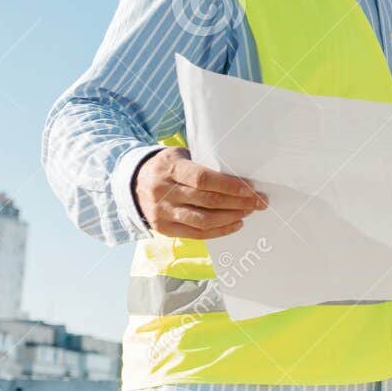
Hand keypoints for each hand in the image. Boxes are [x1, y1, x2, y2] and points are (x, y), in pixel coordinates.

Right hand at [131, 146, 266, 239]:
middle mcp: (164, 191)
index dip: (230, 186)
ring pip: (204, 221)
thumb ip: (204, 164)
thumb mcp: (180, 156)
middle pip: (208, 201)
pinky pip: (197, 234)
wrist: (133, 182)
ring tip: (248, 212)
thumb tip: (239, 177)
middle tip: (259, 202)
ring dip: (232, 217)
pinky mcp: (163, 228)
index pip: (204, 179)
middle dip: (239, 203)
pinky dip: (220, 231)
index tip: (251, 189)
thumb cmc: (167, 166)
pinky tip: (235, 224)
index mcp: (170, 168)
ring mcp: (162, 212)